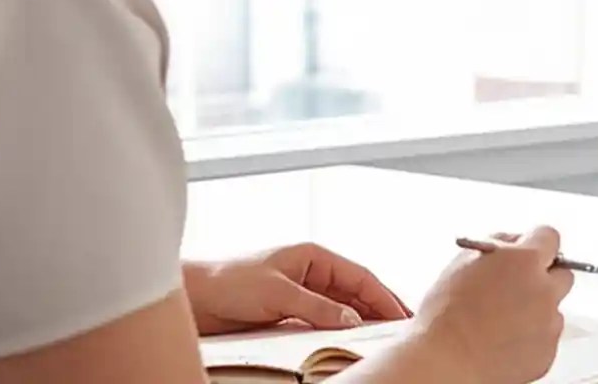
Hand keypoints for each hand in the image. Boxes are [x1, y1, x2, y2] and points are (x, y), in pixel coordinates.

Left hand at [184, 243, 411, 335]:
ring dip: (360, 321)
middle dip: (379, 309)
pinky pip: (323, 320)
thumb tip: (352, 319)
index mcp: (313, 256)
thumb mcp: (279, 293)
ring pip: (341, 307)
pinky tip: (348, 342)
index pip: (360, 276)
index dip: (384, 296)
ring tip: (381, 338)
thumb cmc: (230, 281)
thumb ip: (317, 307)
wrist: (195, 295)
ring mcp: (301, 292)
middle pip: (355, 292)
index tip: (402, 315)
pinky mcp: (289, 311)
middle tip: (402, 329)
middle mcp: (311, 272)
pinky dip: (338, 330)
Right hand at [412, 227, 573, 383]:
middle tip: (518, 286)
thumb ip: (498, 246)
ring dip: (537, 310)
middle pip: (562, 273)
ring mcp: (550, 323)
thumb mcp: (465, 262)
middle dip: (544, 277)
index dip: (537, 244)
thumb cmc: (447, 314)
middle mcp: (545, 289)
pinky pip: (547, 337)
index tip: (529, 252)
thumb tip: (511, 245)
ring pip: (553, 308)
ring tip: (502, 321)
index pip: (549, 236)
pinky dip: (532, 337)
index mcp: (524, 261)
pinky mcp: (548, 352)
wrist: (447, 360)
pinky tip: (504, 340)